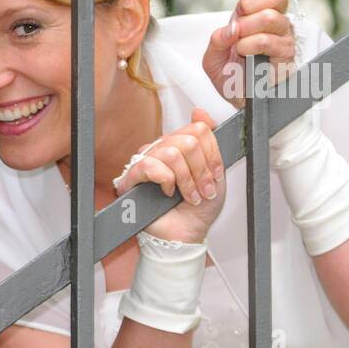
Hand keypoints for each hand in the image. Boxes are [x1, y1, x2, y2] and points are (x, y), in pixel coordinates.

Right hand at [112, 108, 225, 243]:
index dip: (212, 154)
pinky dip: (166, 180)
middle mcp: (162, 150)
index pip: (198, 130)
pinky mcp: (132, 178)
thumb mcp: (216, 173)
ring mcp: (146, 162)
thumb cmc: (198, 208)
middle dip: (201, 170)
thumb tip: (200, 112)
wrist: (186, 234)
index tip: (216, 176)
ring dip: (186, 179)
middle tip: (203, 190)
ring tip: (189, 196)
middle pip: (187, 140)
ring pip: (171, 153)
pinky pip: (149, 165)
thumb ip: (211, 142)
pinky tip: (168, 192)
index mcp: (181, 146)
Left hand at [202, 0, 296, 107]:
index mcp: (260, 13)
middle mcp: (277, 22)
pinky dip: (251, 43)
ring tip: (238, 43)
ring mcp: (285, 38)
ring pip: (273, 17)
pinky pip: (271, 41)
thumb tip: (230, 29)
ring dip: (248, 27)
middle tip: (238, 20)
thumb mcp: (213, 56)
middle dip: (251, 3)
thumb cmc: (229, 75)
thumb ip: (217, 39)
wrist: (239, 102)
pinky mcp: (288, 56)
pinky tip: (244, 52)